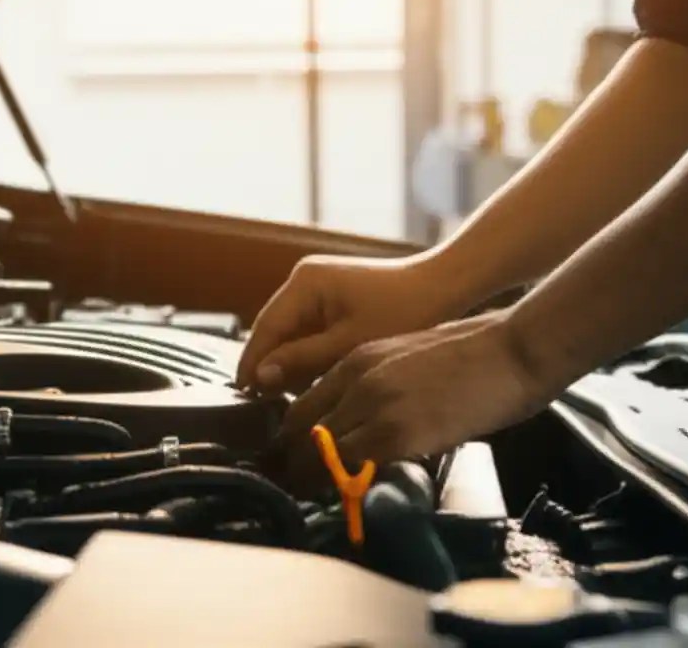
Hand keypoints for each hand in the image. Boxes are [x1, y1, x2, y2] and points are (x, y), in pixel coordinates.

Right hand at [236, 252, 470, 393]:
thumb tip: (259, 378)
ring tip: (293, 400)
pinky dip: (310, 356)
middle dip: (273, 367)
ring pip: (291, 334)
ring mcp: (318, 287)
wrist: (445, 288)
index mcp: (304, 283)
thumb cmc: (403, 312)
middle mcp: (304, 280)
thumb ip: (301, 360)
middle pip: (275, 332)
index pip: (264, 329)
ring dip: (292, 364)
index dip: (253, 365)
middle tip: (268, 408)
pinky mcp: (333, 299)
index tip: (243, 398)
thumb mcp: (349, 344)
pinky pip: (310, 331)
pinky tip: (316, 382)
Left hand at [263, 310, 558, 491]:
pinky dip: (345, 488)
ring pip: (320, 454)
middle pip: (302, 432)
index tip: (293, 462)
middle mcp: (356, 382)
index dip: (292, 440)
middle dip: (294, 464)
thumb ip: (378, 387)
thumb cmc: (474, 353)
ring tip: (318, 500)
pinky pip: (355, 468)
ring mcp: (375, 407)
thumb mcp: (407, 357)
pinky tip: (347, 501)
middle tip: (298, 489)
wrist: (513, 349)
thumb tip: (368, 421)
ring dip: (315, 481)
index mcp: (356, 360)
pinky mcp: (400, 434)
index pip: (301, 407)